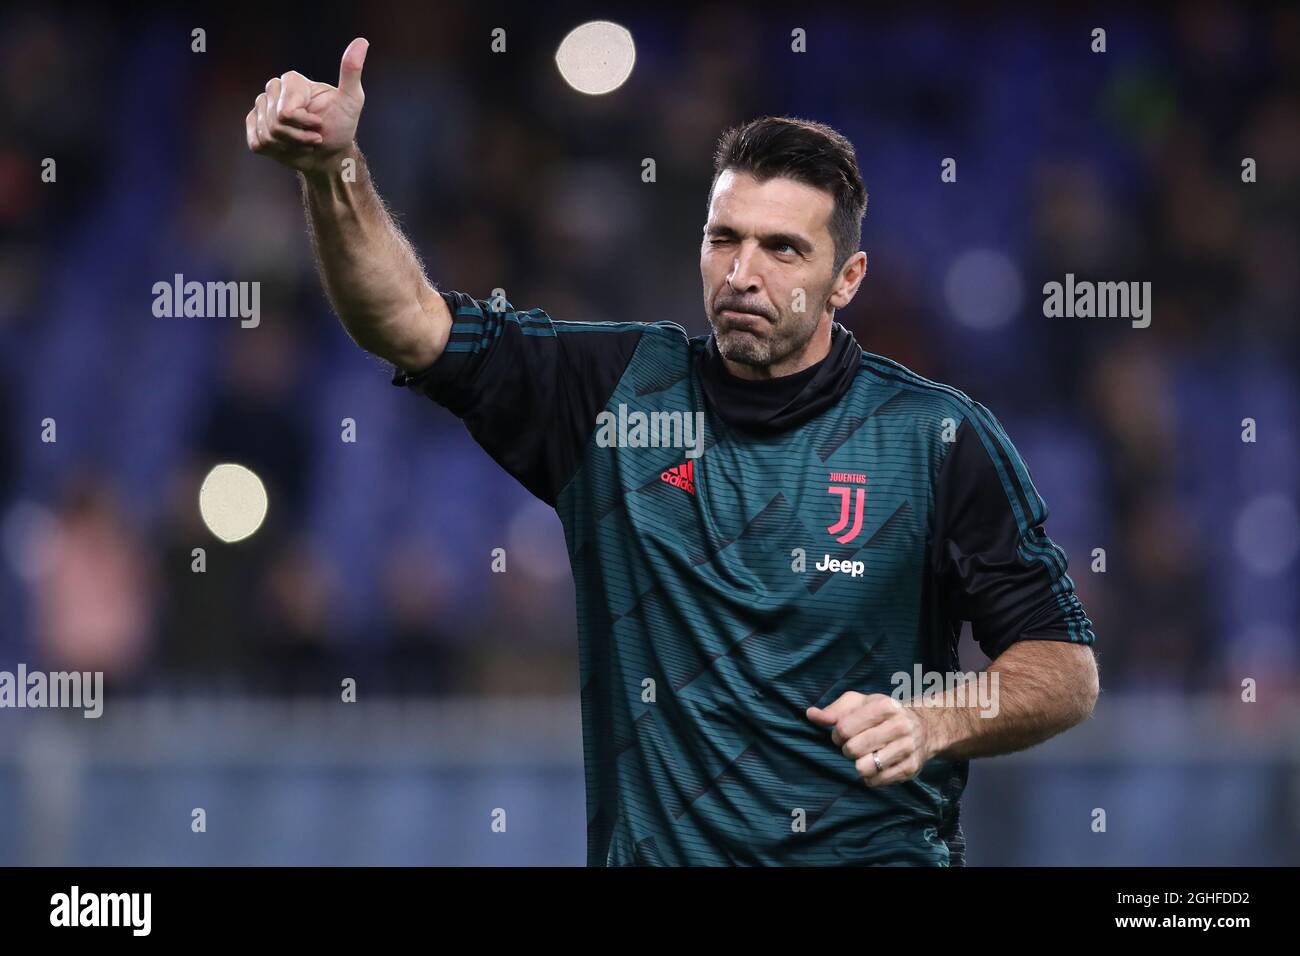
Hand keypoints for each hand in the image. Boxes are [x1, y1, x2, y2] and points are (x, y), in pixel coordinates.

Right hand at [245, 37, 368, 172]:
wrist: (331, 152)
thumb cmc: (341, 125)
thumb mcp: (351, 100)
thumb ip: (351, 72)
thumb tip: (362, 42)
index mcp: (292, 81)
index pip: (286, 111)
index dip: (304, 124)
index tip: (320, 124)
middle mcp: (273, 90)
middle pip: (275, 124)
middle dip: (298, 137)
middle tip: (314, 136)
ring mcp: (261, 108)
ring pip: (267, 135)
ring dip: (290, 146)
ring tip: (304, 142)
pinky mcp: (255, 126)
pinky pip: (257, 143)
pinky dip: (276, 151)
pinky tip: (289, 147)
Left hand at [806, 692, 934, 786]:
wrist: (924, 728)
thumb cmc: (883, 714)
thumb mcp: (860, 703)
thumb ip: (834, 710)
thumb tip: (811, 714)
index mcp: (885, 706)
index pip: (845, 727)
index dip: (837, 734)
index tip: (842, 734)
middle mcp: (899, 726)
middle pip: (853, 749)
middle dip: (847, 750)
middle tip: (854, 746)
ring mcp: (907, 748)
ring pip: (864, 768)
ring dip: (859, 764)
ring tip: (865, 756)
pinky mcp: (910, 768)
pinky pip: (876, 781)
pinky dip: (870, 777)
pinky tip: (875, 766)